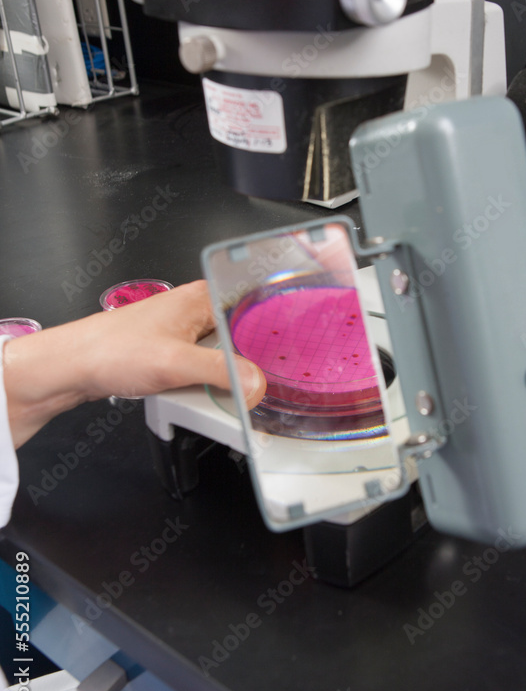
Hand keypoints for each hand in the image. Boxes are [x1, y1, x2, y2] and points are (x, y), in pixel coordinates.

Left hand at [3, 280, 265, 447]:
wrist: (72, 368)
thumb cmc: (111, 350)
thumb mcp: (176, 363)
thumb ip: (222, 373)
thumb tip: (257, 383)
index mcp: (202, 297)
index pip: (255, 302)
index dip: (275, 326)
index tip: (289, 350)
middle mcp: (196, 309)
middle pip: (244, 333)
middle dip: (254, 359)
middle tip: (264, 382)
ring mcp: (185, 331)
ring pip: (226, 353)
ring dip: (229, 375)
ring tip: (232, 392)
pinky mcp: (175, 351)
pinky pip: (206, 367)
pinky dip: (210, 382)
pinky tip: (207, 394)